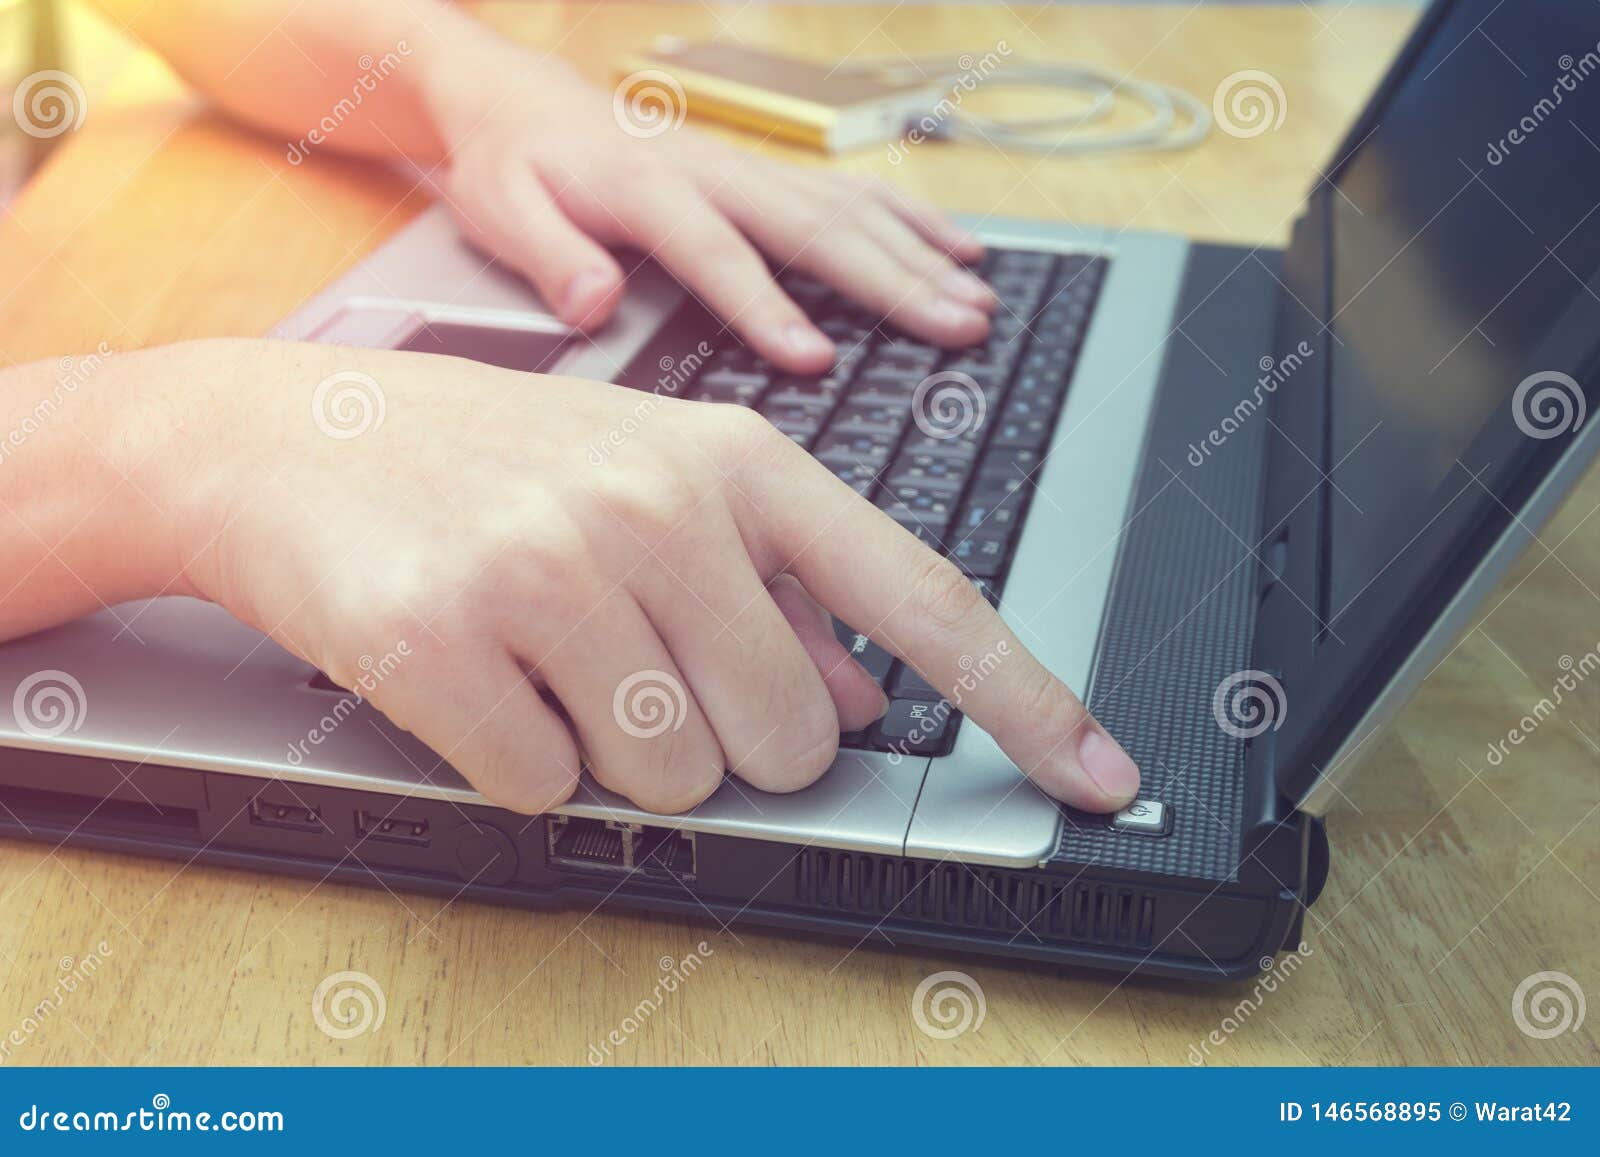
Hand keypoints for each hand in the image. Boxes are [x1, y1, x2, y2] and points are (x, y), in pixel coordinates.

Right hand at [171, 340, 1139, 814]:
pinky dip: (518, 765)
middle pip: (793, 743)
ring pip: (673, 782)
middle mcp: (660, 504)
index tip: (1102, 778)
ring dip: (618, 754)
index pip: (922, 599)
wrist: (284, 439)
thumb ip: (779, 592)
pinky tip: (478, 676)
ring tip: (546, 656)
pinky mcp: (445, 641)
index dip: (1027, 702)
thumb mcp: (655, 481)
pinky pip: (547, 793)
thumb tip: (875, 700)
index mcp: (738, 459)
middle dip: (727, 744)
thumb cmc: (490, 459)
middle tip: (636, 668)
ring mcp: (551, 569)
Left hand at [420, 46, 997, 372]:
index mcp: (648, 187)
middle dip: (891, 282)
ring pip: (850, 208)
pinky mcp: (767, 173)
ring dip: (919, 256)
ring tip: (978, 301)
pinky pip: (851, 192)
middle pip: (815, 228)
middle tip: (955, 328)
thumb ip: (551, 257)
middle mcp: (715, 172)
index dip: (767, 307)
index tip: (815, 357)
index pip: (717, 254)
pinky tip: (957, 247)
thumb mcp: (504, 211)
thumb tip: (593, 302)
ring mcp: (750, 169)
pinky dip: (910, 220)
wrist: (522, 100)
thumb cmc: (515, 165)